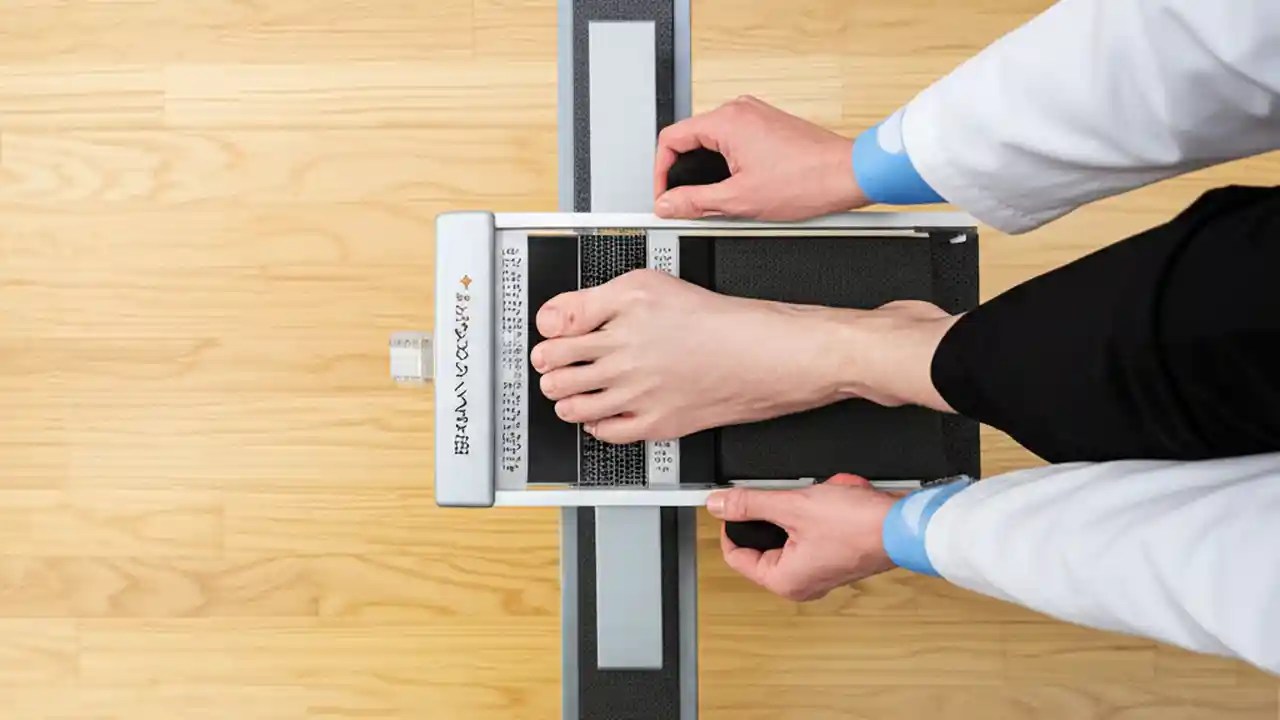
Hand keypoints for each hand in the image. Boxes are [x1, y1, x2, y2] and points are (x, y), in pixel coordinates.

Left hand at [530, 269, 957, 442]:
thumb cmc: (721, 318)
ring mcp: (638, 393)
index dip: (545, 335)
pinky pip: (605, 432)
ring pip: (572, 405)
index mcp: (622, 312)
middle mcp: (625, 354)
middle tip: (554, 365)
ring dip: (564, 397)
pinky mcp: (657, 424)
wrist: (768, 353)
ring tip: (573, 388)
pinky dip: (595, 423)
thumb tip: (550, 319)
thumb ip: (593, 298)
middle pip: (554, 370)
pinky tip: (602, 411)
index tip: (549, 338)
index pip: (552, 331)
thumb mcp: (650, 283)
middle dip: (549, 368)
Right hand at [653, 95, 867, 220]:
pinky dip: (731, 169)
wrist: (848, 175)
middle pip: (692, 141)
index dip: (661, 172)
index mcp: (727, 121)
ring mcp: (756, 117)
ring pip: (714, 145)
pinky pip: (735, 145)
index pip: (671, 139)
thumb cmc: (807, 180)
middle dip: (686, 174)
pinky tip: (742, 191)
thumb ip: (694, 202)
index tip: (666, 196)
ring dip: (710, 174)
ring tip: (719, 202)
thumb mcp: (739, 200)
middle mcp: (740, 111)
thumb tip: (668, 204)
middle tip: (688, 204)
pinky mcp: (768, 127)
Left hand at [707, 474, 900, 600]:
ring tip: (825, 494)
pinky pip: (816, 525)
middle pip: (767, 538)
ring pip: (793, 527)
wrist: (905, 526)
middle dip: (781, 508)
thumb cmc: (859, 527)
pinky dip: (824, 505)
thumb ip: (750, 504)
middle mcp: (801, 582)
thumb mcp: (793, 506)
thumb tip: (719, 504)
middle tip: (794, 493)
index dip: (732, 525)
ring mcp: (820, 569)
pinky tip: (840, 496)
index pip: (736, 555)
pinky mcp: (836, 555)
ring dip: (807, 503)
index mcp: (784, 580)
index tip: (734, 503)